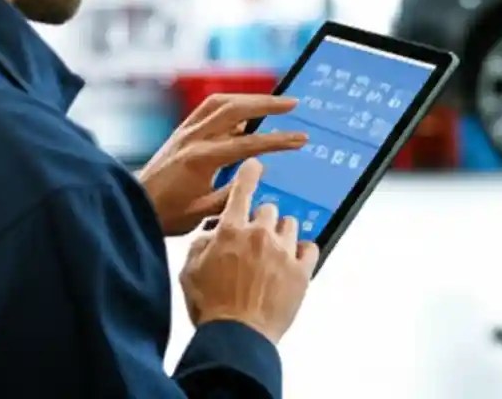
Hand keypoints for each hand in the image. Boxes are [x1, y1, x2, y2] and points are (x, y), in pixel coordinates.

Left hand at [136, 94, 306, 235]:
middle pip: (235, 110)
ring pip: (221, 102)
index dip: (277, 141)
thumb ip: (232, 192)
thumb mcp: (204, 212)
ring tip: (272, 101)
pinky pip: (208, 108)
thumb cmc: (166, 215)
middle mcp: (192, 139)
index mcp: (200, 159)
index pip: (248, 144)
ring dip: (249, 98)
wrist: (133, 207)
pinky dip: (230, 104)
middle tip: (292, 103)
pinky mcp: (181, 132)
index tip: (300, 138)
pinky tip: (243, 110)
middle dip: (267, 104)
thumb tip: (257, 173)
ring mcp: (185, 132)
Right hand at [180, 160, 318, 343]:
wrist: (237, 337)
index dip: (249, 173)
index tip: (256, 164)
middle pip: (268, 209)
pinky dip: (304, 252)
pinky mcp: (302, 271)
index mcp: (230, 231)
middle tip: (256, 241)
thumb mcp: (189, 272)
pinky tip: (295, 261)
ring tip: (274, 253)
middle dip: (262, 221)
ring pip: (290, 225)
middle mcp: (259, 235)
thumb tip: (211, 235)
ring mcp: (283, 252)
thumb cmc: (210, 307)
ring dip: (283, 234)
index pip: (242, 190)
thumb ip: (200, 246)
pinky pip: (311, 248)